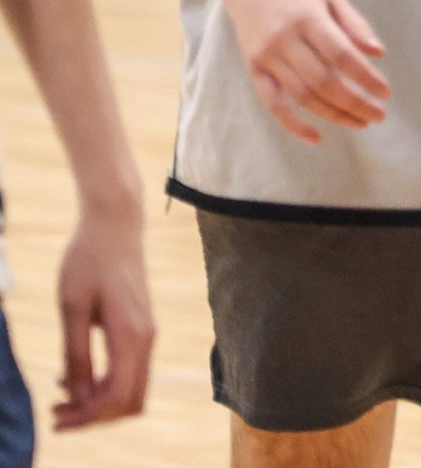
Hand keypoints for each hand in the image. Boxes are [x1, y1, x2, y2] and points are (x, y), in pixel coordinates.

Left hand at [51, 206, 152, 430]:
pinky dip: (104, 385)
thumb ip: (76, 354)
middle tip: (55, 412)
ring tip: (60, 397)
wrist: (115, 223)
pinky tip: (73, 376)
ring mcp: (147, 333)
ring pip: (132, 389)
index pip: (117, 397)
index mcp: (130, 335)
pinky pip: (129, 371)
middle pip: (130, 401)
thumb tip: (78, 396)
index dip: (86, 417)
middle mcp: (146, 338)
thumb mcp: (72, 307)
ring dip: (99, 402)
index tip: (54, 416)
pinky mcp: (141, 327)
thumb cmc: (88, 259)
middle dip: (93, 416)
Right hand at [217, 0, 388, 145]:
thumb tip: (379, 53)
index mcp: (309, 19)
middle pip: (323, 81)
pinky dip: (293, 124)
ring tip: (360, 123)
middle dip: (354, 102)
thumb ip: (355, 24)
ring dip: (333, 115)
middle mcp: (286, 40)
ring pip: (302, 95)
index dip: (365, 77)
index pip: (342, 55)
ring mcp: (267, 57)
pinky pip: (272, 104)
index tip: (386, 93)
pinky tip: (316, 138)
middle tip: (378, 115)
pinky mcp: (254, 69)